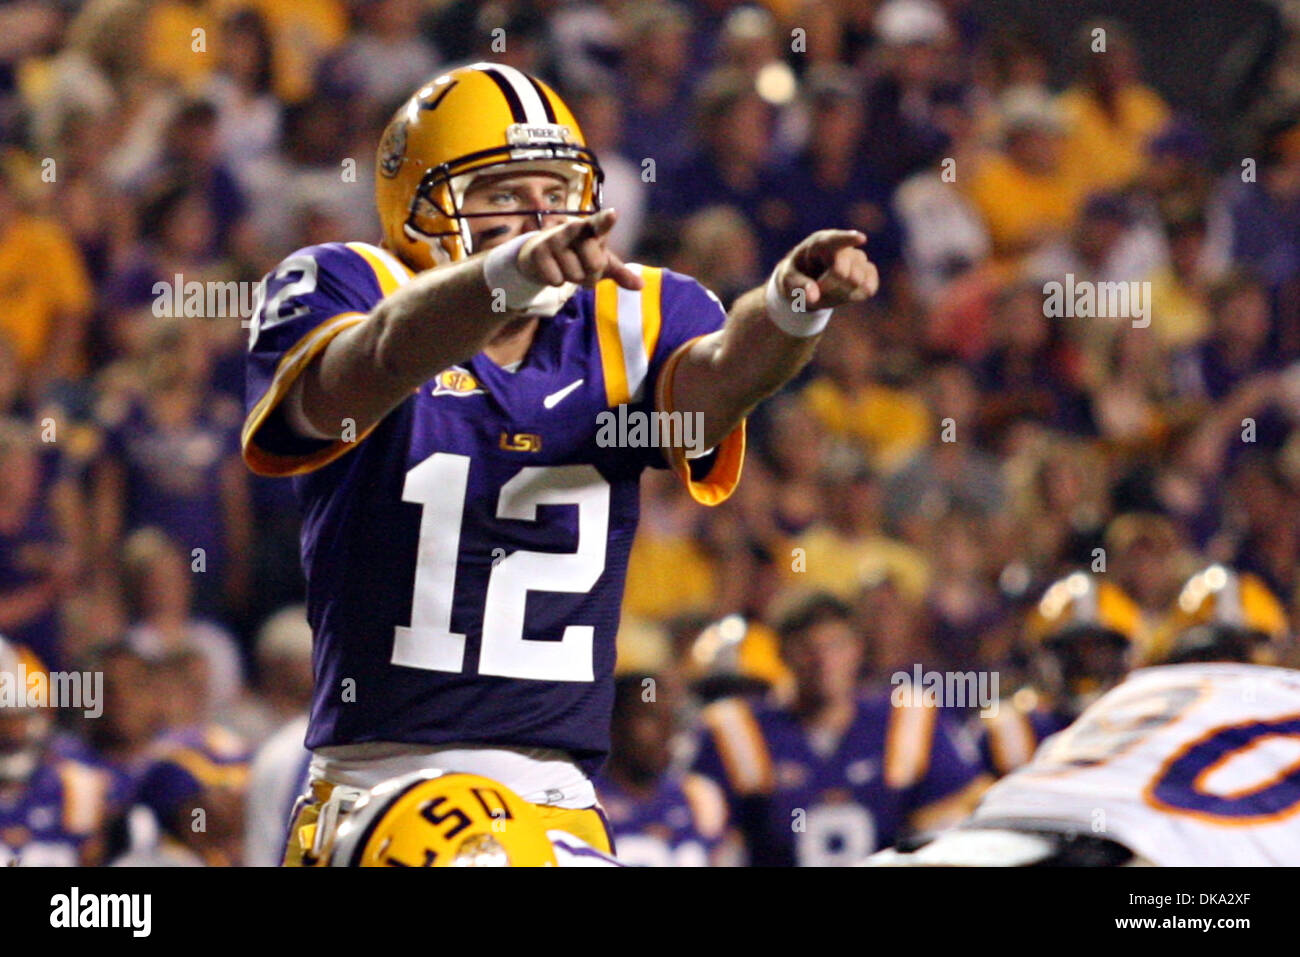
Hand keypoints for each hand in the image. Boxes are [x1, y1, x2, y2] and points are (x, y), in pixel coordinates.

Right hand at [517, 208, 642, 290]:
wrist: (542, 255)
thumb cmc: (579, 256)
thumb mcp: (601, 263)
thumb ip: (621, 273)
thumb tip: (641, 286)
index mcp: (592, 229)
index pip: (601, 224)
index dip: (606, 221)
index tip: (613, 214)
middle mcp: (573, 229)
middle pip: (594, 265)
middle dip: (591, 275)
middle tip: (582, 265)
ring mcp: (554, 239)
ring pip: (575, 275)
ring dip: (573, 279)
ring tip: (566, 266)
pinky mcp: (538, 252)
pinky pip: (556, 280)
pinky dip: (557, 281)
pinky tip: (552, 269)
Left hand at [772, 229, 878, 309]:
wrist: (807, 282)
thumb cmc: (796, 277)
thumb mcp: (788, 281)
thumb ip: (799, 287)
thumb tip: (814, 296)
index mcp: (819, 243)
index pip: (834, 240)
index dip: (848, 239)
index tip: (861, 239)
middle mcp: (842, 247)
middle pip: (842, 272)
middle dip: (828, 286)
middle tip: (816, 286)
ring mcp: (857, 258)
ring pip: (857, 281)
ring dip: (840, 292)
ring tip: (828, 287)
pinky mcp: (868, 271)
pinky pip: (869, 287)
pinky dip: (856, 296)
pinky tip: (845, 292)